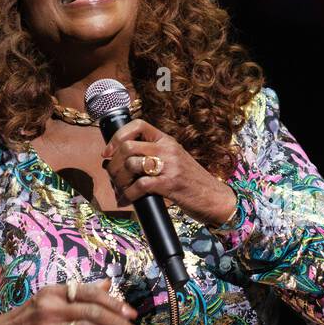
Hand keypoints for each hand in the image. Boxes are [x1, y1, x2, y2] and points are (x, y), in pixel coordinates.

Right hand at [0, 280, 146, 324]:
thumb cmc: (23, 323)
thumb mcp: (48, 303)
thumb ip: (78, 295)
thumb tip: (107, 284)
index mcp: (54, 292)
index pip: (91, 292)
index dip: (114, 303)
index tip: (131, 313)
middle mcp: (52, 307)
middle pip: (94, 312)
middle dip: (120, 323)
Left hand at [102, 119, 236, 226]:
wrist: (215, 198)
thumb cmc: (192, 182)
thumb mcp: (175, 160)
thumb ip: (153, 156)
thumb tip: (119, 162)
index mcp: (167, 140)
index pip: (137, 125)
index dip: (117, 137)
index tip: (108, 152)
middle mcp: (168, 149)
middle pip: (128, 147)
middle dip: (113, 164)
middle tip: (113, 176)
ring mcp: (170, 166)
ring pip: (131, 164)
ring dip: (119, 180)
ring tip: (120, 189)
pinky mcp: (170, 184)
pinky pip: (140, 185)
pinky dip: (129, 194)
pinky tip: (128, 199)